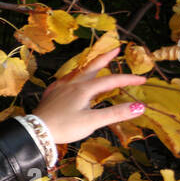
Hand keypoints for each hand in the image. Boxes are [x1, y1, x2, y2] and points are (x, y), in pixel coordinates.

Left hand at [30, 45, 147, 144]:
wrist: (36, 131)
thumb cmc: (65, 127)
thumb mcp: (92, 122)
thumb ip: (116, 113)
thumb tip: (139, 107)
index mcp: (84, 89)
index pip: (111, 80)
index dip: (128, 79)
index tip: (143, 79)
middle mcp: (72, 84)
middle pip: (92, 67)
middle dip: (105, 58)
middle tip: (115, 49)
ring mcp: (60, 87)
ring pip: (77, 71)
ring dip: (89, 66)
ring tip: (96, 62)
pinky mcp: (51, 94)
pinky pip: (65, 79)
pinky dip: (74, 75)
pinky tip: (71, 79)